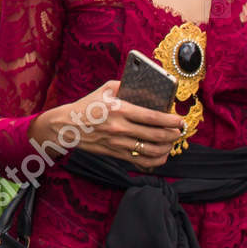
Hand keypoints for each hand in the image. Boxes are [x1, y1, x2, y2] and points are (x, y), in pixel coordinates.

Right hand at [33, 80, 182, 168]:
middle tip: (180, 131)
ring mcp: (118, 143)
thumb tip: (146, 86)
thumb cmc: (87, 106)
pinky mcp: (115, 154)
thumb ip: (125, 85)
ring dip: (167, 147)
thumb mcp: (104, 90)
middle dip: (174, 134)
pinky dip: (156, 160)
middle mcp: (120, 128)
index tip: (180, 120)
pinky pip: (141, 162)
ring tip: (171, 142)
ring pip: (152, 150)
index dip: (171, 120)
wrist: (67, 125)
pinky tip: (161, 154)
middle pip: (156, 135)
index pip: (153, 117)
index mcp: (119, 110)